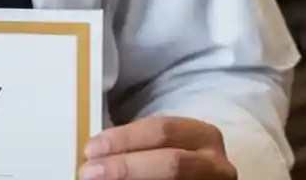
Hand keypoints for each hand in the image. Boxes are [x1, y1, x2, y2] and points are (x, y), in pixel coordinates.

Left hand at [79, 116, 235, 179]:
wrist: (194, 178)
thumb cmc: (168, 160)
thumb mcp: (161, 147)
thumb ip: (135, 148)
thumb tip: (94, 155)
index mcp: (203, 135)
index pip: (162, 130)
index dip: (124, 139)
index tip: (91, 149)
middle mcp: (217, 164)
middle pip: (171, 163)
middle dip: (125, 167)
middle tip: (89, 172)